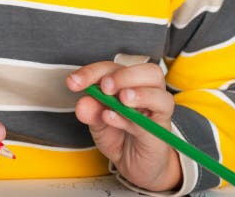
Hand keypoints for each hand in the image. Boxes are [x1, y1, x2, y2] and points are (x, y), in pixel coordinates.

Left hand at [66, 62, 181, 191]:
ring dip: (138, 91)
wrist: (135, 166)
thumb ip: (91, 112)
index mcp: (129, 84)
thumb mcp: (98, 124)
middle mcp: (147, 92)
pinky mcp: (160, 130)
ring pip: (160, 92)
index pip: (114, 68)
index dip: (92, 72)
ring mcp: (156, 110)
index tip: (74, 82)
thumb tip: (82, 103)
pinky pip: (154, 118)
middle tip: (104, 87)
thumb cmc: (120, 137)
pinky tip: (114, 118)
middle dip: (123, 76)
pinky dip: (133, 116)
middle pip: (147, 71)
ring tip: (121, 99)